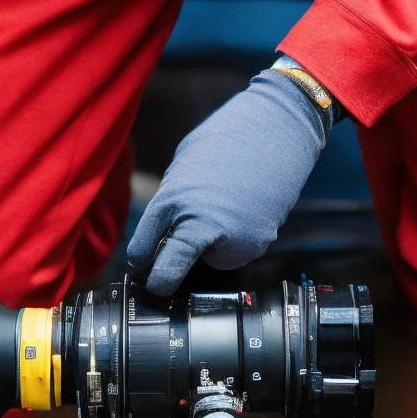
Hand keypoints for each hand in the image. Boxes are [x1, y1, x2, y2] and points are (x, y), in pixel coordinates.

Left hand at [127, 62, 329, 295]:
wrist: (277, 130)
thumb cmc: (227, 140)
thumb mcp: (185, 167)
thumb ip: (174, 201)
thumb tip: (168, 231)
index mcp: (172, 200)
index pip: (144, 246)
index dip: (139, 260)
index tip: (140, 267)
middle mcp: (196, 223)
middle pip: (171, 268)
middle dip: (161, 281)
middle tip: (157, 287)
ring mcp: (229, 238)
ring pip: (210, 257)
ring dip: (211, 244)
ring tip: (228, 205)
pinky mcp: (256, 243)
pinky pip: (236, 249)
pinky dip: (237, 237)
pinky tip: (246, 208)